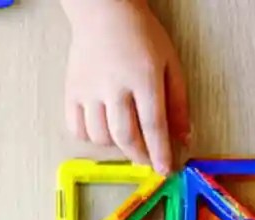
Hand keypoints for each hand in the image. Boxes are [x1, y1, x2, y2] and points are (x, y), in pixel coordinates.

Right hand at [64, 0, 189, 173]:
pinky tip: (104, 131)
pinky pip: (77, 128)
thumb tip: (183, 138)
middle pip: (125, 136)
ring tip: (127, 138)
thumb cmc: (142, 35)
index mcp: (144, 77)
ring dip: (117, 147)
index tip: (165, 170)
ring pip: (100, 136)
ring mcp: (89, 89)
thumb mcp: (170, 63)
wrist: (104, 12)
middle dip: (139, 155)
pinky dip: (91, 138)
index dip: (160, 153)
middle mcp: (114, 85)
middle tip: (148, 160)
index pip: (153, 125)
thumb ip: (178, 102)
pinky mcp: (71, 90)